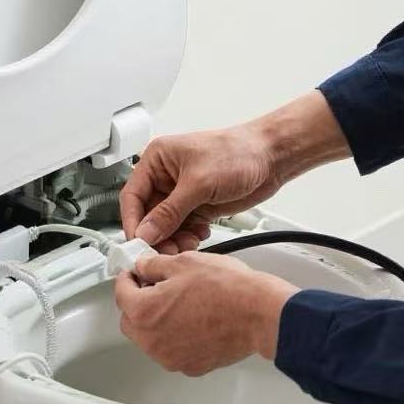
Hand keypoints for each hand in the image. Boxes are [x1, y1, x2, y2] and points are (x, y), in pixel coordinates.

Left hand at [115, 252, 298, 376]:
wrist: (259, 314)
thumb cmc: (227, 289)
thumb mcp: (184, 262)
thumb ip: (154, 266)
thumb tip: (144, 267)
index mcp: (144, 312)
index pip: (120, 293)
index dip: (127, 279)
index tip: (134, 274)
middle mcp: (152, 340)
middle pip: (131, 320)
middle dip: (139, 303)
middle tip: (156, 287)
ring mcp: (171, 357)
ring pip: (152, 339)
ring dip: (157, 322)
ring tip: (182, 303)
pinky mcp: (191, 367)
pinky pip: (173, 351)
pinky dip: (177, 338)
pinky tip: (194, 320)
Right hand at [119, 126, 281, 254]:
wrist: (271, 158)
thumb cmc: (239, 152)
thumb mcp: (199, 182)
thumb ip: (170, 211)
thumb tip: (147, 232)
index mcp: (157, 160)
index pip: (132, 196)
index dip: (134, 221)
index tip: (138, 243)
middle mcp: (166, 178)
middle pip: (148, 216)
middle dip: (156, 235)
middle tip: (163, 251)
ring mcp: (182, 194)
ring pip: (166, 227)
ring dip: (173, 240)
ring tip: (185, 245)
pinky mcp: (198, 207)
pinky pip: (183, 230)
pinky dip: (188, 238)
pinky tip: (199, 236)